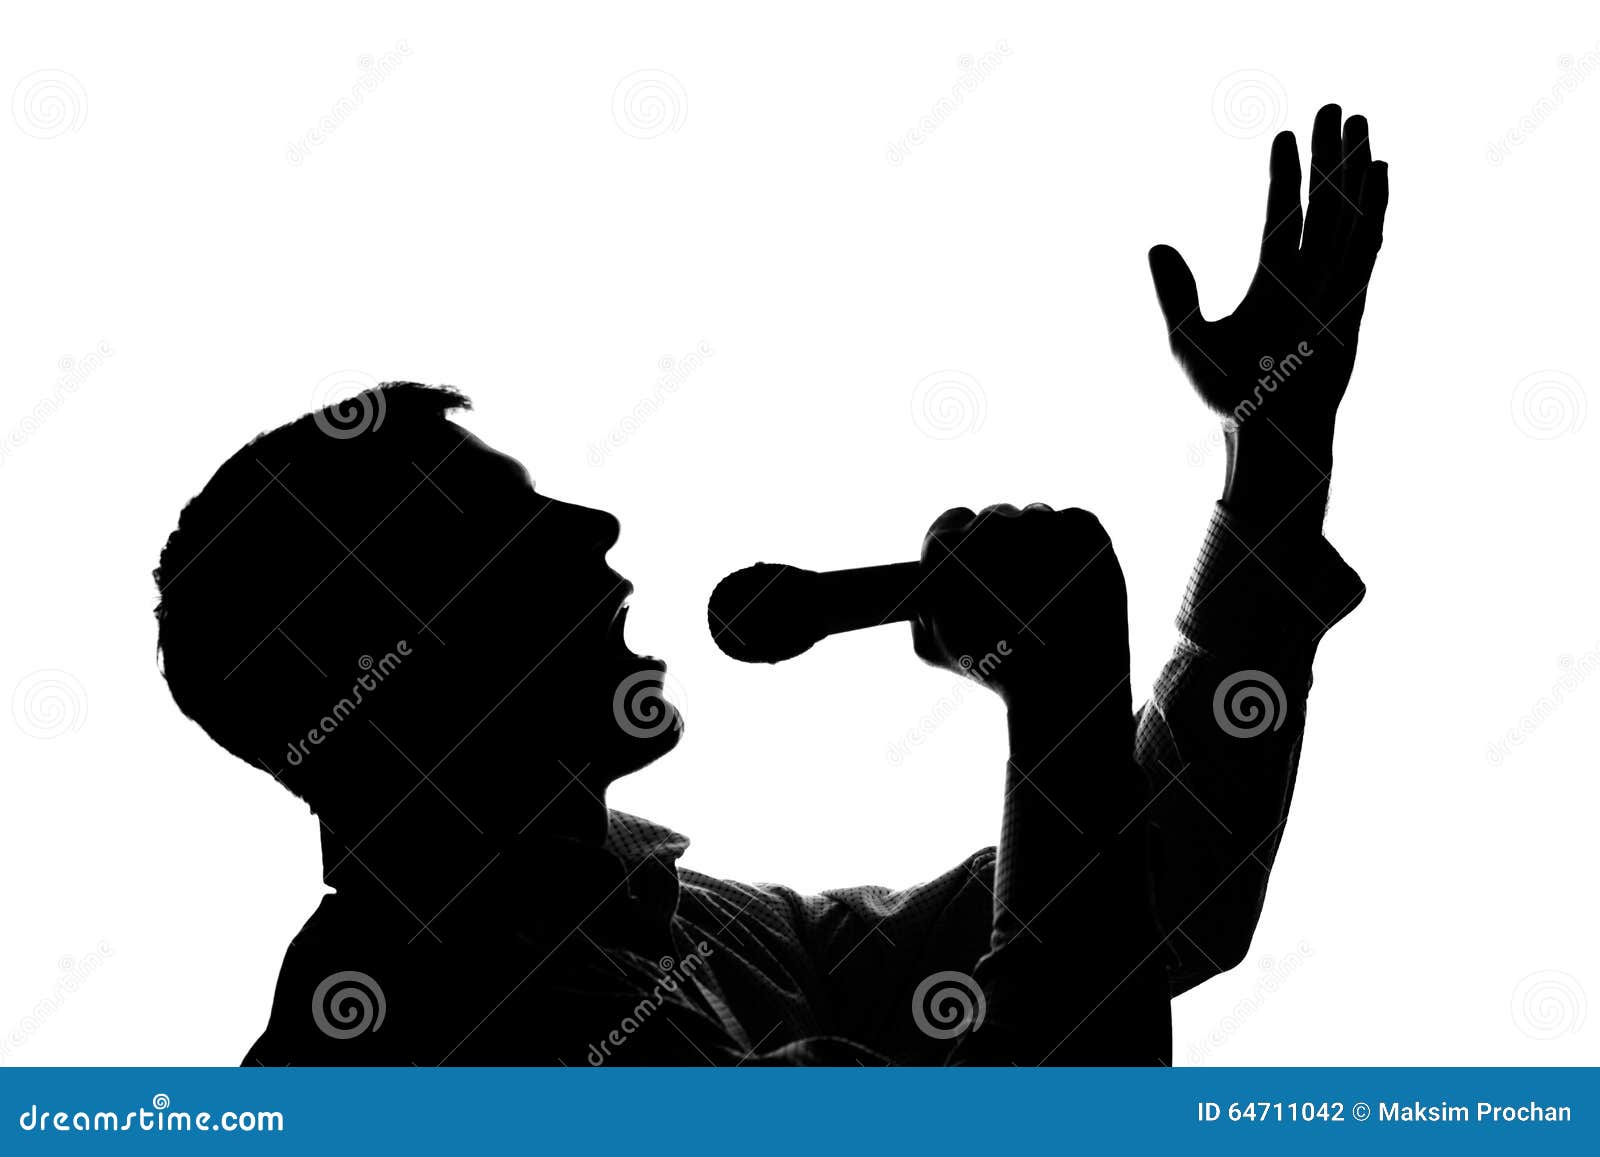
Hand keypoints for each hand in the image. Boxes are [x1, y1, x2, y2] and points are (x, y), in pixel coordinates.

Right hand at [912, 504, 1129, 708]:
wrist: (1066, 684)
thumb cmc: (998, 673)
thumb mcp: (934, 648)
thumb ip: (922, 608)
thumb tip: (929, 592)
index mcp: (948, 547)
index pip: (952, 522)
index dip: (967, 547)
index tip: (980, 569)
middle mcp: (991, 523)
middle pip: (996, 518)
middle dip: (1005, 545)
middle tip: (1019, 589)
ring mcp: (1041, 521)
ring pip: (1037, 518)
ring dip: (1040, 543)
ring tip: (1052, 592)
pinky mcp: (1084, 527)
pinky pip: (1076, 524)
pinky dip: (1077, 547)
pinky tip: (1076, 583)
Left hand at [1148, 104, 1388, 525]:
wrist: (1270, 435)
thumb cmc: (1229, 396)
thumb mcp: (1188, 338)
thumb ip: (1176, 291)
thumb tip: (1155, 244)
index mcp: (1273, 282)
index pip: (1281, 216)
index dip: (1284, 175)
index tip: (1284, 134)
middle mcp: (1308, 279)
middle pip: (1322, 203)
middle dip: (1327, 155)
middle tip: (1333, 107)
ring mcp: (1334, 288)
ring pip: (1347, 213)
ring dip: (1351, 167)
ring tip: (1358, 121)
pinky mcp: (1353, 302)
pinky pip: (1365, 244)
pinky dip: (1373, 206)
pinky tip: (1378, 171)